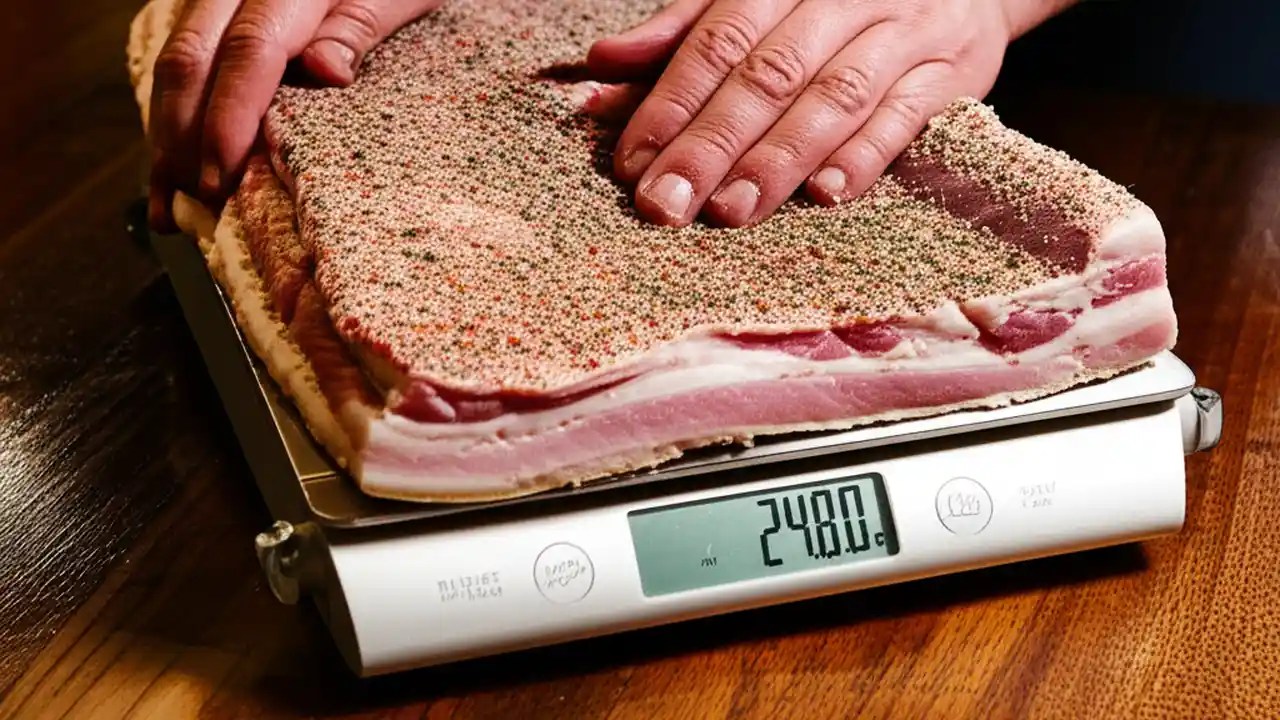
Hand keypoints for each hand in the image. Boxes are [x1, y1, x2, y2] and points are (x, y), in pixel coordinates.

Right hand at [146, 0, 442, 230]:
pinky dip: (176, 117)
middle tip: (188, 210)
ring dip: (167, 137)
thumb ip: (358, 27)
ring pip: (176, 63)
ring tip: (164, 205)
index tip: (217, 181)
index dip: (228, 119)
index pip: (250, 50)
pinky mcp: (217, 13)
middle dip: (181, 141)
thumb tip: (325, 71)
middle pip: (191, 60)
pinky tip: (171, 165)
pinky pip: (186, 61)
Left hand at [588, 0, 1070, 227]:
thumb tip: (602, 67)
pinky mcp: (951, 72)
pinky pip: (906, 116)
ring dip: (779, 159)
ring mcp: (902, 32)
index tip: (633, 164)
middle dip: (713, 144)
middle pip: (769, 75)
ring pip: (834, 98)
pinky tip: (826, 193)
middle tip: (668, 205)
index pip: (718, 42)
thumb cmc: (834, 2)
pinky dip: (865, 155)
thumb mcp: (756, 2)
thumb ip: (683, 34)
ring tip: (731, 211)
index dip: (671, 103)